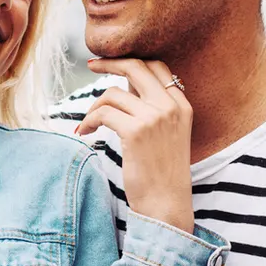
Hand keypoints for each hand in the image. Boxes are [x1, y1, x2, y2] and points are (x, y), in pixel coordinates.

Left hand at [75, 59, 193, 231]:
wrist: (166, 205)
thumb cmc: (161, 173)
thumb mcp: (165, 133)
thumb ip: (150, 106)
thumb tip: (123, 84)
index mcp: (181, 105)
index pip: (157, 66)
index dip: (131, 60)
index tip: (109, 62)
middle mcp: (171, 106)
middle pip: (136, 66)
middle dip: (110, 62)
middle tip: (91, 64)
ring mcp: (155, 117)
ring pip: (112, 93)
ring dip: (94, 106)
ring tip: (88, 123)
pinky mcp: (136, 131)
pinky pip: (103, 113)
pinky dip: (88, 120)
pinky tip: (84, 132)